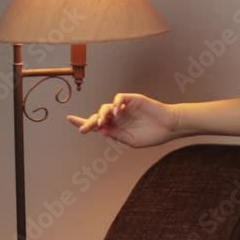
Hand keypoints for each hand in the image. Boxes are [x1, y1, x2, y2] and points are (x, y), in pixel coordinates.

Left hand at [66, 92, 180, 147]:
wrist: (169, 127)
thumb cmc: (152, 135)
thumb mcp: (132, 141)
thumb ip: (117, 135)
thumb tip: (101, 130)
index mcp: (116, 127)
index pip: (96, 124)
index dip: (83, 122)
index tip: (69, 120)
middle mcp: (118, 116)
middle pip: (98, 116)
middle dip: (89, 122)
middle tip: (85, 128)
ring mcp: (125, 107)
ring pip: (106, 107)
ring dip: (102, 114)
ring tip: (103, 121)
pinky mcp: (133, 99)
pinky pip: (119, 98)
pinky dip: (115, 104)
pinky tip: (117, 112)